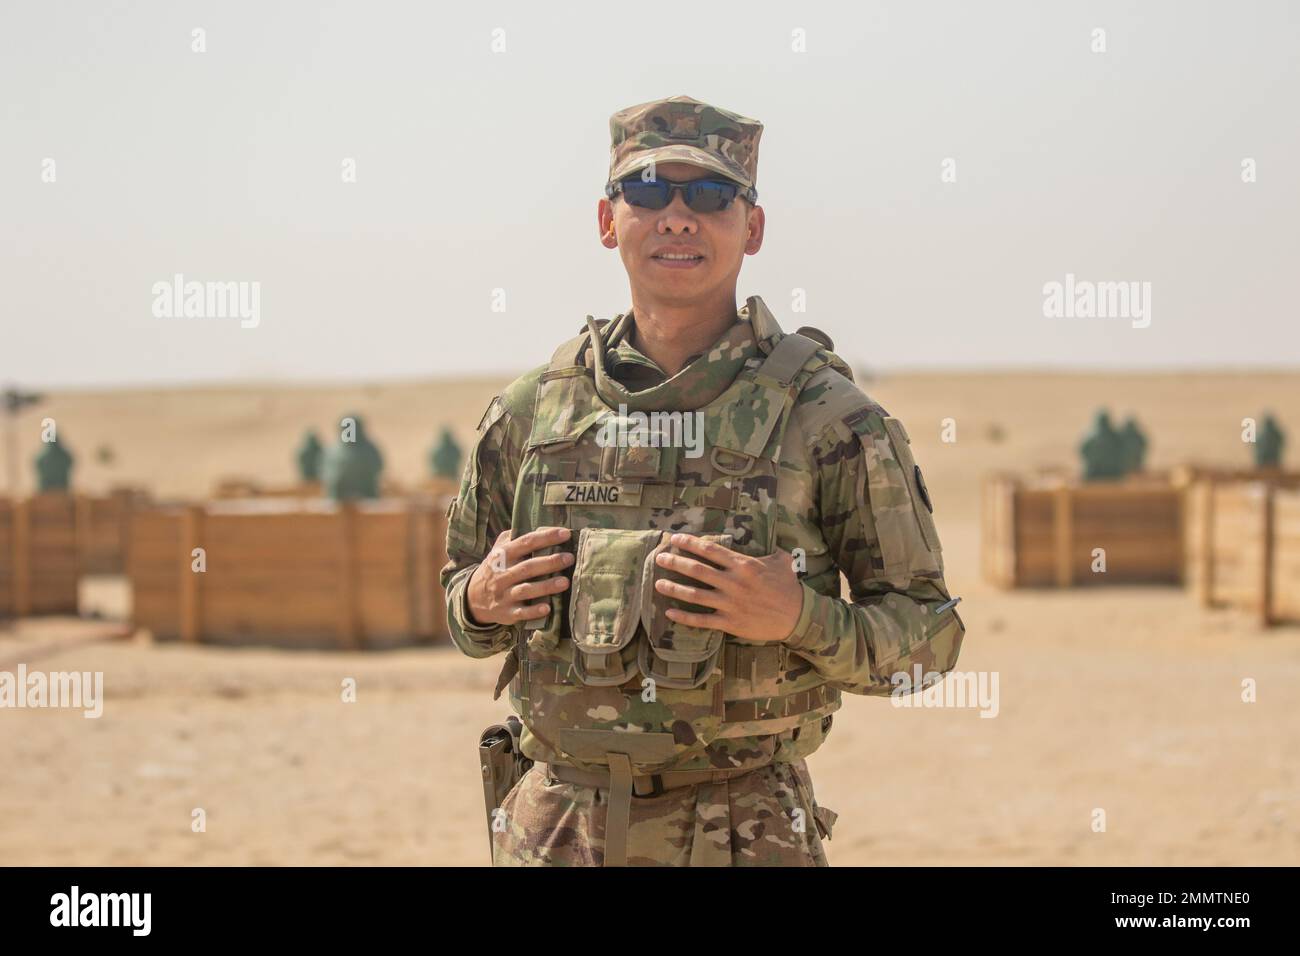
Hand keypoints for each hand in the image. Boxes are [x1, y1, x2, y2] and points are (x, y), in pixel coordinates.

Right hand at [467, 527, 572, 626]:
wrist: (473, 598)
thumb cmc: (495, 569)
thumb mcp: (498, 550)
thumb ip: (514, 538)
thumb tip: (541, 527)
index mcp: (502, 555)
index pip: (526, 543)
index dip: (546, 537)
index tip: (566, 534)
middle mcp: (502, 574)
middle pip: (527, 567)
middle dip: (550, 562)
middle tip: (569, 558)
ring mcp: (504, 594)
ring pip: (526, 590)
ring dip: (546, 586)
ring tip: (565, 582)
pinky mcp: (506, 613)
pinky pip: (521, 613)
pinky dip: (534, 611)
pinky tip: (548, 608)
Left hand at [652, 533, 803, 642]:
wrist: (798, 617)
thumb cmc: (789, 588)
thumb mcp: (781, 561)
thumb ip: (768, 550)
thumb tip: (766, 540)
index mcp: (743, 565)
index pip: (710, 550)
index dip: (690, 543)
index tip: (674, 539)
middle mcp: (733, 583)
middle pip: (697, 570)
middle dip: (675, 562)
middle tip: (659, 558)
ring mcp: (730, 604)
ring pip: (694, 594)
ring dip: (674, 588)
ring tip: (657, 583)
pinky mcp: (730, 622)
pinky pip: (702, 620)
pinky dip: (684, 617)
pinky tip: (669, 613)